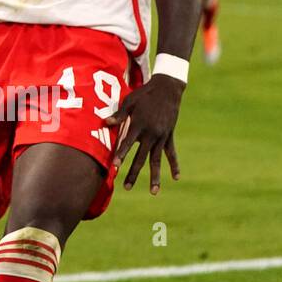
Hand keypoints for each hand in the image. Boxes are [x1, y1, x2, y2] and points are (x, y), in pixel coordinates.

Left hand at [104, 74, 183, 193]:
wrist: (167, 89)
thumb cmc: (144, 95)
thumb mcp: (129, 102)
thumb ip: (119, 115)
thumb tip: (105, 123)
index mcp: (139, 125)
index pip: (128, 144)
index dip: (121, 155)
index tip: (115, 166)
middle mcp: (151, 134)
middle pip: (141, 158)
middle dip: (133, 173)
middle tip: (126, 187)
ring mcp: (162, 137)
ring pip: (157, 160)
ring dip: (155, 176)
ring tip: (153, 192)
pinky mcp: (169, 136)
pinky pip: (172, 153)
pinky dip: (174, 165)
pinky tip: (176, 177)